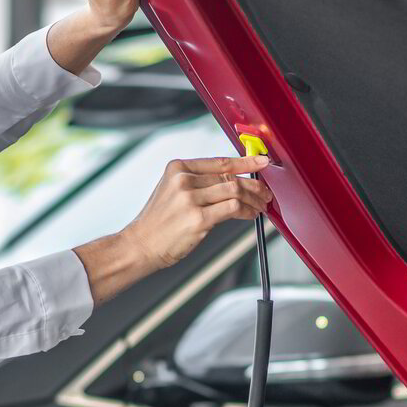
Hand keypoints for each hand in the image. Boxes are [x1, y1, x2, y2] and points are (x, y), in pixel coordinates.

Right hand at [73, 153, 271, 304]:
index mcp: (177, 168)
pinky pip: (232, 209)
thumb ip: (198, 183)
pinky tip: (250, 214)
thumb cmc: (159, 223)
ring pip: (234, 191)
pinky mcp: (198, 219)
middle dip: (254, 185)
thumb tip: (233, 181)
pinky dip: (246, 211)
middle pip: (230, 177)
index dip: (245, 161)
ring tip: (261, 205)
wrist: (141, 245)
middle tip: (265, 192)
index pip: (219, 162)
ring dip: (253, 199)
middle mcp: (183, 180)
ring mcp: (190, 199)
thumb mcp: (172, 192)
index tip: (262, 162)